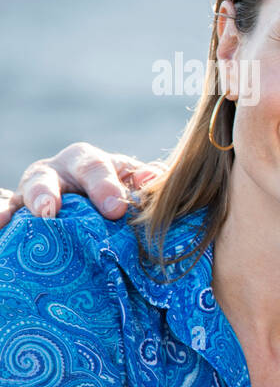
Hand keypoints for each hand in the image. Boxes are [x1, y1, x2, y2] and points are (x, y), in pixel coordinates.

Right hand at [0, 143, 161, 228]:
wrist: (87, 204)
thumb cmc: (115, 192)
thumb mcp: (129, 182)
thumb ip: (142, 181)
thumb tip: (156, 178)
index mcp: (87, 161)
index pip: (95, 168)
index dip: (104, 186)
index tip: (115, 209)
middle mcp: (55, 172)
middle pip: (48, 177)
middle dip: (48, 193)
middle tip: (51, 210)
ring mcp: (32, 191)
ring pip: (24, 193)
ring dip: (28, 204)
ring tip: (32, 217)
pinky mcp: (17, 209)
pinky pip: (6, 210)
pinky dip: (2, 216)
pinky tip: (0, 225)